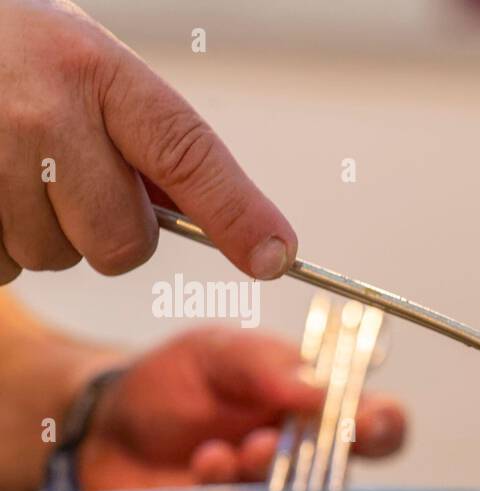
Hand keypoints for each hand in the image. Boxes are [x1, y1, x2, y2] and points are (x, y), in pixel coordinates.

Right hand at [0, 0, 295, 283]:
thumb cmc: (13, 58)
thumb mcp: (84, 70)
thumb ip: (151, 142)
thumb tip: (244, 233)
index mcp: (94, 69)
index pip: (188, 154)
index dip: (237, 215)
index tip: (277, 258)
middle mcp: (42, 109)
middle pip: (121, 244)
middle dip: (104, 230)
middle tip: (65, 179)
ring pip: (54, 259)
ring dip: (40, 234)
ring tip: (6, 168)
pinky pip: (0, 267)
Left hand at [77, 327, 404, 490]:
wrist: (104, 429)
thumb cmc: (172, 383)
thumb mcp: (216, 351)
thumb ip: (265, 364)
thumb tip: (319, 389)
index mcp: (318, 405)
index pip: (379, 420)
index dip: (384, 424)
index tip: (365, 424)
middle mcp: (307, 454)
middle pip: (346, 469)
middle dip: (313, 459)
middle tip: (269, 440)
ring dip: (263, 473)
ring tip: (221, 451)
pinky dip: (226, 488)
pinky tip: (203, 464)